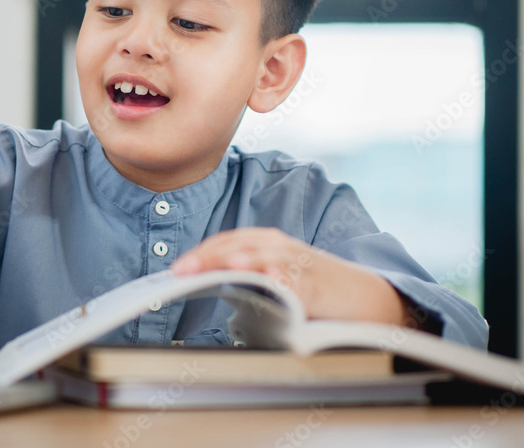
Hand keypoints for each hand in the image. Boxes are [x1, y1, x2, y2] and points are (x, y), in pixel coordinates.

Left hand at [170, 227, 407, 325]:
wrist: (359, 296)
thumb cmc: (310, 285)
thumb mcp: (272, 273)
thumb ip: (244, 274)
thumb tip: (206, 281)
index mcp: (266, 242)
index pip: (226, 241)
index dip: (200, 253)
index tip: (177, 268)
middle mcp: (280, 247)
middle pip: (239, 246)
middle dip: (209, 257)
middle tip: (183, 270)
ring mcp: (299, 264)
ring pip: (266, 257)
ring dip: (245, 261)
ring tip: (225, 266)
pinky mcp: (316, 285)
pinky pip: (297, 280)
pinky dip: (284, 279)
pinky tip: (273, 281)